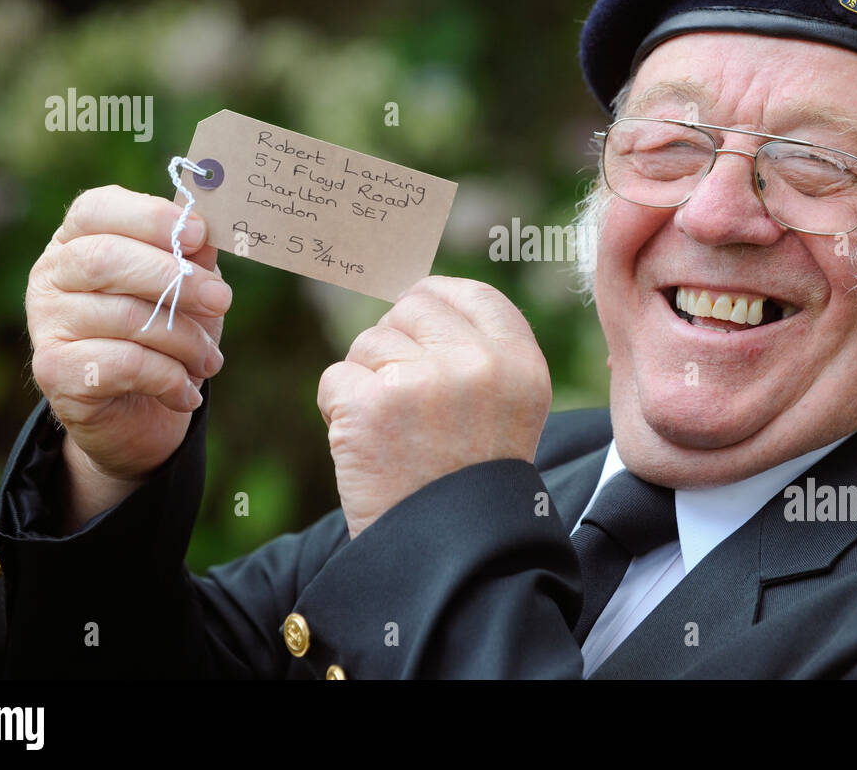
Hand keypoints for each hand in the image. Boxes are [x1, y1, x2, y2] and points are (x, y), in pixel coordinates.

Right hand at [26, 185, 231, 517]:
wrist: (139, 415)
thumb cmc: (165, 334)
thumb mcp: (187, 287)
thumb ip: (193, 254)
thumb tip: (207, 230)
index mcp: (78, 238)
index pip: (97, 209)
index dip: (151, 217)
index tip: (201, 236)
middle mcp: (51, 274)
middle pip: (107, 259)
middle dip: (176, 279)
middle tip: (223, 300)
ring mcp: (45, 322)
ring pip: (124, 317)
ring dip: (184, 340)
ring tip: (211, 360)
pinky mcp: (53, 371)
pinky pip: (121, 364)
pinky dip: (167, 377)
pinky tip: (186, 392)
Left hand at [317, 276, 551, 537]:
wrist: (450, 563)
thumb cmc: (471, 487)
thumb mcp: (509, 411)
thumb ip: (481, 353)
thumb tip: (420, 297)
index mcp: (521, 364)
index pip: (472, 294)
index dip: (435, 297)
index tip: (416, 313)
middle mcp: (479, 365)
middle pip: (412, 310)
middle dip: (394, 344)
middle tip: (401, 398)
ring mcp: (424, 381)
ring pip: (369, 343)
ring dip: (366, 381)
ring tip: (391, 433)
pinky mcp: (371, 404)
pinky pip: (335, 378)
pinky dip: (337, 410)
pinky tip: (362, 446)